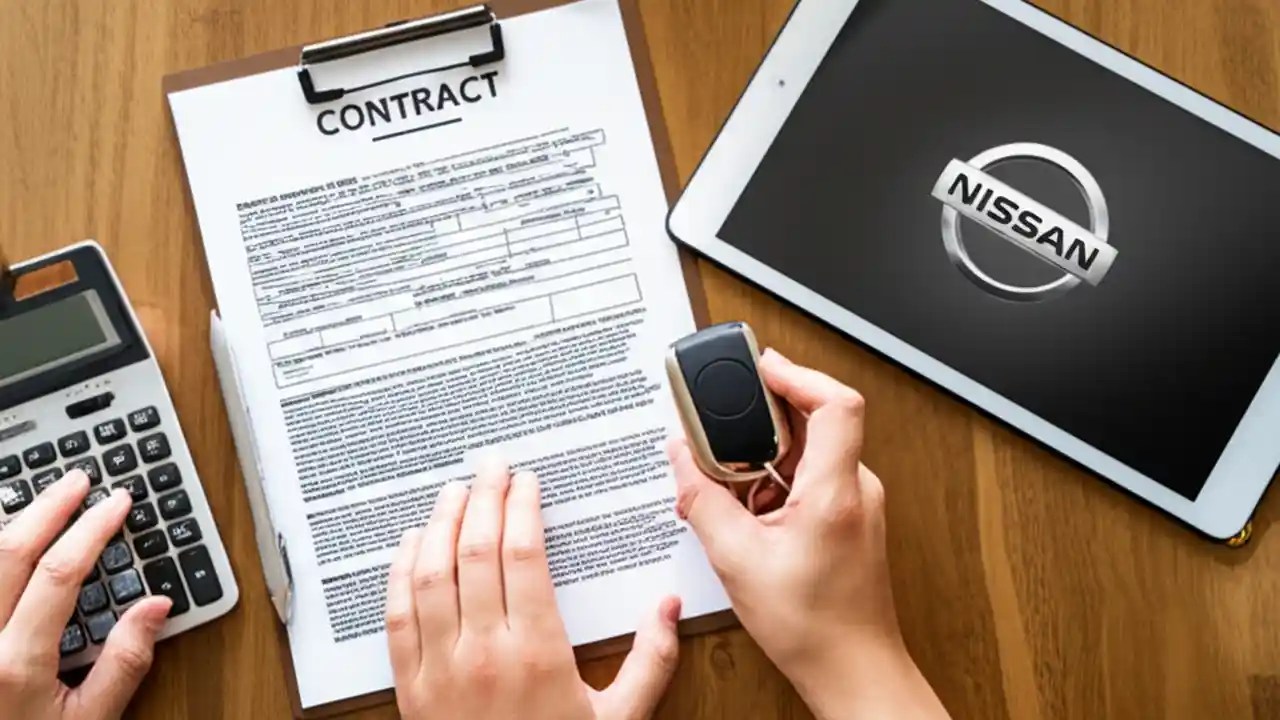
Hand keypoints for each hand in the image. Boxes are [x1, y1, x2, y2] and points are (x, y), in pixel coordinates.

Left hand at [0, 471, 172, 719]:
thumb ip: (124, 664)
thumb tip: (157, 606)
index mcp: (14, 664)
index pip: (57, 572)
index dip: (91, 528)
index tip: (115, 503)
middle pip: (6, 552)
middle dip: (47, 508)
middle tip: (77, 480)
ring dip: (9, 523)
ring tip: (38, 501)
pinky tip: (2, 541)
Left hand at [386, 458, 681, 719]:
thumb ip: (650, 661)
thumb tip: (669, 607)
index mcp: (537, 653)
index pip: (522, 556)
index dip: (521, 508)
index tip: (527, 482)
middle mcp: (482, 652)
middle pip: (476, 551)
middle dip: (483, 497)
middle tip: (491, 466)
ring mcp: (439, 668)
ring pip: (430, 573)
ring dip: (440, 523)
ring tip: (454, 491)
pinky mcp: (409, 686)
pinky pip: (396, 614)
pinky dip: (399, 571)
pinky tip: (410, 544)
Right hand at [667, 349, 948, 719]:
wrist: (852, 669)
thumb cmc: (813, 628)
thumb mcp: (736, 560)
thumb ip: (702, 500)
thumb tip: (681, 458)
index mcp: (834, 491)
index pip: (834, 403)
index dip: (796, 373)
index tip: (759, 364)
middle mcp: (855, 488)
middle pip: (813, 418)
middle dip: (760, 419)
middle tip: (721, 425)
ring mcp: (854, 501)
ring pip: (806, 449)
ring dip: (762, 459)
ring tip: (728, 488)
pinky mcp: (846, 514)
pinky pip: (809, 475)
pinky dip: (772, 482)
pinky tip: (747, 512)